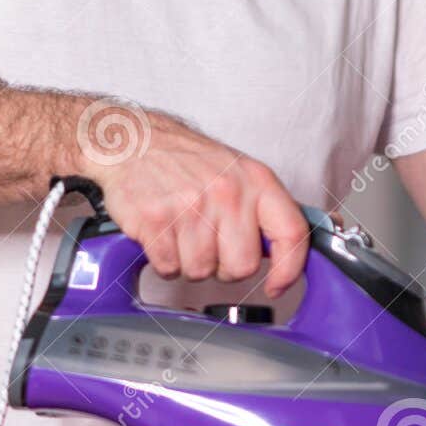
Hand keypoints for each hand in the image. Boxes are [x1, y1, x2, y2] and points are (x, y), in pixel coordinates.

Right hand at [87, 108, 309, 296]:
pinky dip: (164, 260)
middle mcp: (228, 192)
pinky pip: (169, 268)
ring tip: (181, 231)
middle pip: (242, 267)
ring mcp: (190, 207)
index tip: (276, 285)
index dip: (288, 269)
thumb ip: (261, 210)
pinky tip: (162, 234)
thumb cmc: (186, 159)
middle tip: (209, 243)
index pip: (291, 232)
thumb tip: (280, 253)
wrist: (134, 140)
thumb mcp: (237, 172)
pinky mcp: (156, 220)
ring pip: (201, 272)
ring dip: (189, 262)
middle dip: (224, 267)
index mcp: (256, 180)